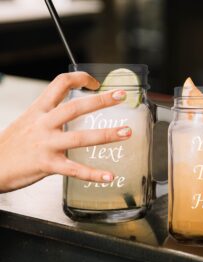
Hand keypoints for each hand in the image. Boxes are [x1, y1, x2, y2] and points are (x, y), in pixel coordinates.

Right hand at [0, 72, 130, 192]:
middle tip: (121, 96)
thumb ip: (50, 115)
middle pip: (75, 107)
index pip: (60, 83)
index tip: (96, 83)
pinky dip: (93, 174)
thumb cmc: (12, 144)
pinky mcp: (47, 164)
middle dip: (100, 101)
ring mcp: (46, 144)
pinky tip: (108, 176)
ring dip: (106, 135)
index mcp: (39, 110)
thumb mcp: (28, 120)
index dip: (80, 78)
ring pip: (80, 137)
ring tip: (125, 132)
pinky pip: (75, 170)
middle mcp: (44, 124)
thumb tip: (72, 111)